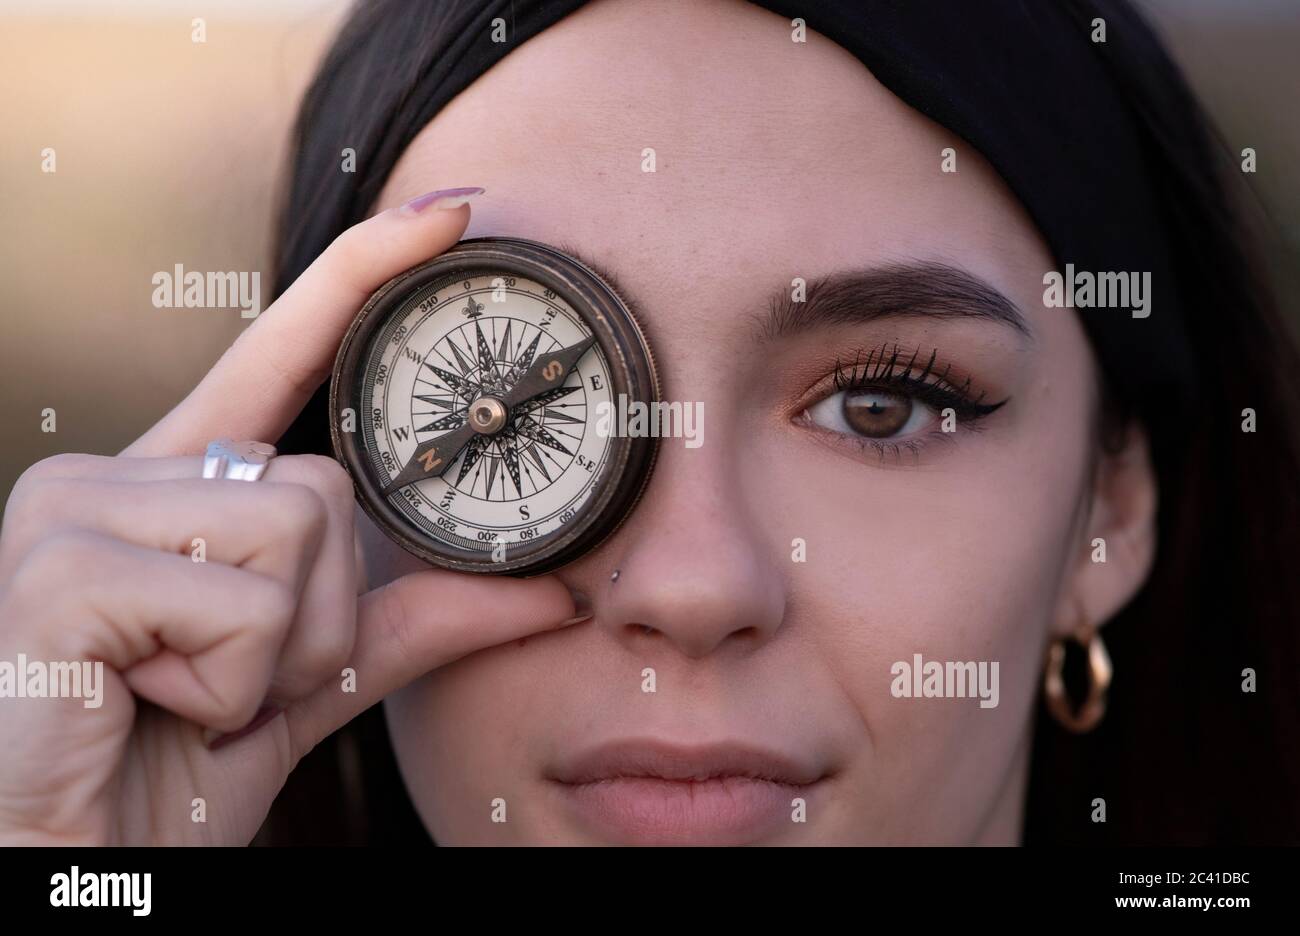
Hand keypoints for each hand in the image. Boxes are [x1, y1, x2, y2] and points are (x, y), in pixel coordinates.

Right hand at [0, 192, 583, 844]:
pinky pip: (246, 602)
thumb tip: (548, 591)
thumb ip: (411, 619)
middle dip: (315, 613)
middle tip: (231, 682)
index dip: (366, 273)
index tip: (455, 210)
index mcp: (171, 484)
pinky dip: (232, 684)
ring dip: (279, 652)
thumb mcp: (311, 679)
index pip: (285, 349)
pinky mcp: (60, 567)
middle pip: (321, 484)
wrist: (75, 868)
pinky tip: (148, 707)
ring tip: (189, 696)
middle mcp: (112, 471)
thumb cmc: (170, 766)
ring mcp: (73, 508)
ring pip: (296, 529)